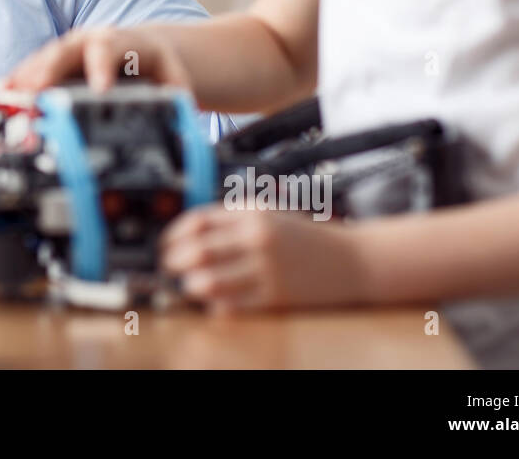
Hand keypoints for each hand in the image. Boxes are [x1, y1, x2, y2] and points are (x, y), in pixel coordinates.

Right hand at [1, 26, 192, 93]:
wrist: (140, 49)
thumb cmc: (154, 64)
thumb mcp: (172, 73)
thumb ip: (176, 90)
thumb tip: (180, 110)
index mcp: (119, 42)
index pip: (108, 50)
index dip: (101, 68)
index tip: (98, 89)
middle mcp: (87, 40)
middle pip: (65, 51)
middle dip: (49, 70)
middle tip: (36, 92)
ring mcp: (67, 50)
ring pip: (44, 60)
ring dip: (25, 78)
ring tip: (9, 95)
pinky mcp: (54, 62)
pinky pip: (33, 69)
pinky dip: (18, 81)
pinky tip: (2, 93)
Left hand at [159, 206, 369, 311]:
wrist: (354, 260)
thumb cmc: (306, 238)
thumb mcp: (269, 213)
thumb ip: (231, 218)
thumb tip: (187, 231)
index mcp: (252, 213)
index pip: (198, 220)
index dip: (173, 233)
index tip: (164, 244)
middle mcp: (257, 238)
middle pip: (198, 250)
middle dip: (174, 260)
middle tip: (168, 267)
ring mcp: (267, 269)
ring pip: (209, 280)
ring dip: (190, 285)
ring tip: (188, 286)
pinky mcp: (276, 297)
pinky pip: (233, 305)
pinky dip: (215, 305)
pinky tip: (214, 302)